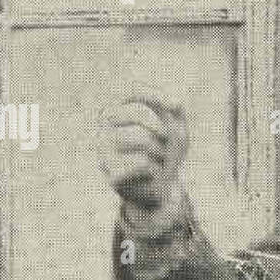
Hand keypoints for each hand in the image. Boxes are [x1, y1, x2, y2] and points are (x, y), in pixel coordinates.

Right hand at [99, 91, 188, 232]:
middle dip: (161, 129)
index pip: (132, 90)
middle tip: (164, 142)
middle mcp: (104, 128)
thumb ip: (174, 108)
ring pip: (142, 138)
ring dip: (160, 150)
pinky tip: (151, 175)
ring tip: (157, 159)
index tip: (176, 106)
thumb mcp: (175, 126)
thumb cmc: (166, 152)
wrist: (163, 189)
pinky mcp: (111, 174)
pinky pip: (143, 162)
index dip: (156, 95)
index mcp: (116, 110)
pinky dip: (156, 169)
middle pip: (139, 113)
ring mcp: (103, 151)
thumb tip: (175, 101)